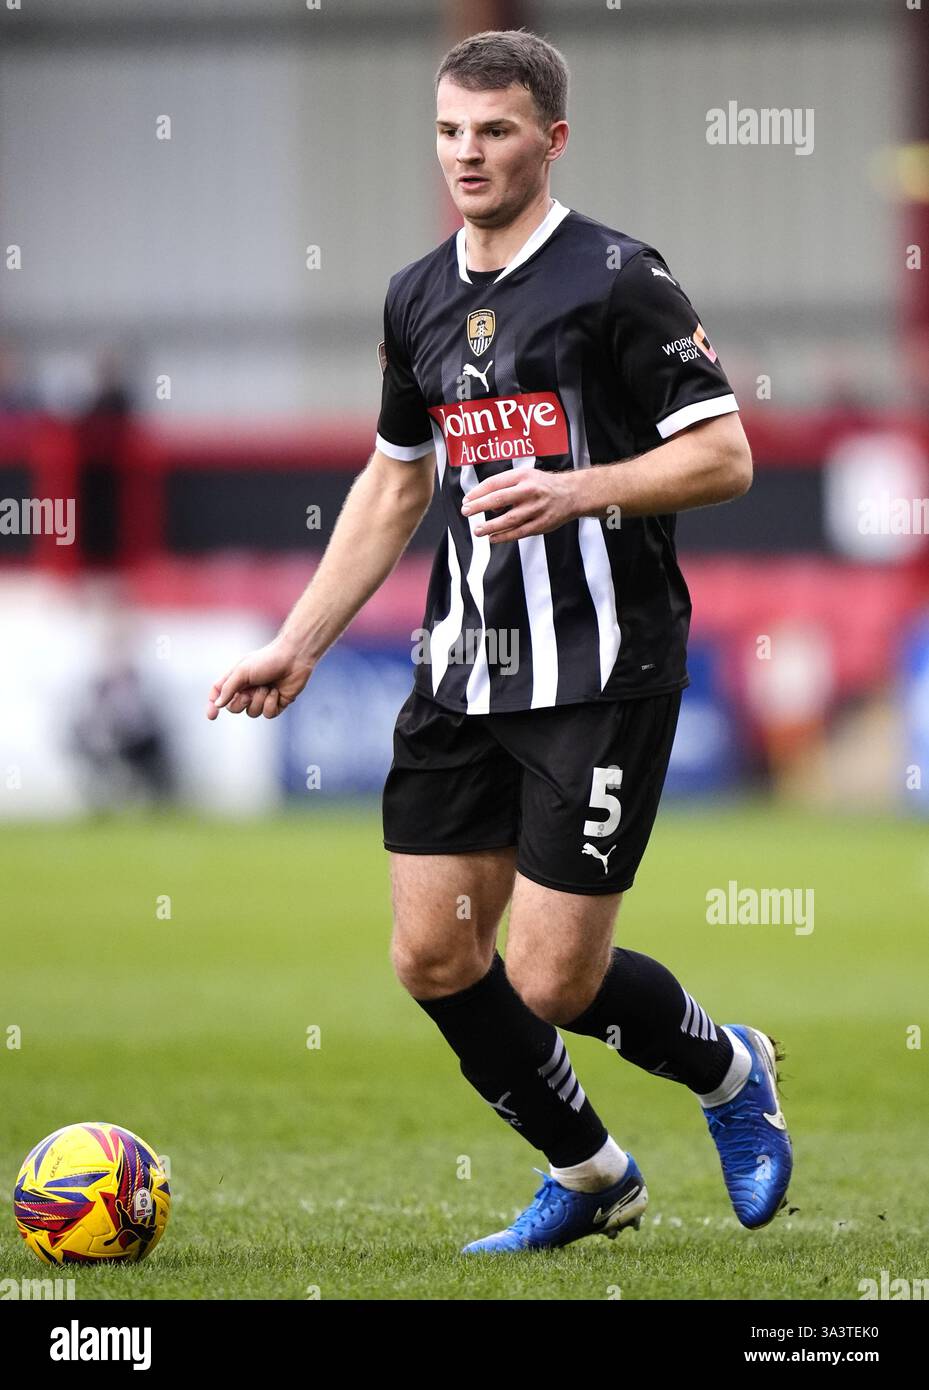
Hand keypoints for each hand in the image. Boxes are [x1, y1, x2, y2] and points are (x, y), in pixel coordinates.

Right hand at [206, 634, 314, 720]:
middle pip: (234, 708)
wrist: (293, 658)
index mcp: (237, 679)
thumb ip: (228, 688)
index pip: (220, 694)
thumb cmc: (267, 660)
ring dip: (259, 701)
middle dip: (241, 703)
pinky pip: (268, 714)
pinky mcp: (277, 703)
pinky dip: (271, 704)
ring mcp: (262, 697)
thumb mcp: (242, 671)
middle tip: (248, 694)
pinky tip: (277, 692)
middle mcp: (248, 689)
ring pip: (252, 713)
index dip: (214, 705)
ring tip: (268, 687)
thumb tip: (218, 704)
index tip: (212, 716)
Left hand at [460, 468, 577, 542]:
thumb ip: (507, 486)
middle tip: (465, 511)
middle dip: (479, 506)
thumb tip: (486, 503)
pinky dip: (504, 536)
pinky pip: (520, 532)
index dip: (478, 492)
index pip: (495, 483)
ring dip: (490, 526)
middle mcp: (529, 491)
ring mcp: (536, 508)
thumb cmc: (543, 485)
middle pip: (499, 499)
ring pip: (509, 519)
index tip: (467, 500)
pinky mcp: (542, 524)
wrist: (572, 494)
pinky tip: (493, 538)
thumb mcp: (526, 476)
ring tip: (477, 530)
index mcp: (523, 476)